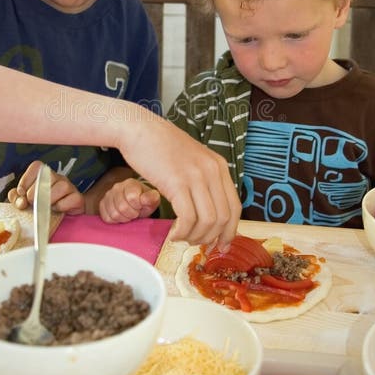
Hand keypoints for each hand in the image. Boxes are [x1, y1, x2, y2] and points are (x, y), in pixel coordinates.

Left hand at [7, 160, 84, 214]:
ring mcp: (69, 186)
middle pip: (47, 176)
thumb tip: (20, 201)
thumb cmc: (43, 206)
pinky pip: (70, 199)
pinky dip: (61, 207)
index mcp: (43, 174)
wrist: (66, 215)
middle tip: (32, 203)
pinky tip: (56, 210)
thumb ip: (17, 198)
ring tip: (44, 207)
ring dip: (49, 200)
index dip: (26, 179)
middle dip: (35, 193)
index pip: (36, 166)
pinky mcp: (77, 198)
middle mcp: (57, 177)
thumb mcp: (26, 201)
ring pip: (61, 186)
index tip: (21, 193)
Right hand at [98, 178, 160, 223]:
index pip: (131, 197)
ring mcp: (108, 195)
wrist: (136, 203)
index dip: (138, 206)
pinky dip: (115, 220)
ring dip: (123, 218)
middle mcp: (117, 187)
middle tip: (135, 212)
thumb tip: (144, 199)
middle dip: (131, 214)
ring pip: (113, 214)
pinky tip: (121, 216)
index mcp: (130, 183)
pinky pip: (106, 217)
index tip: (141, 206)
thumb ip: (151, 198)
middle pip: (122, 207)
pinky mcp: (102, 204)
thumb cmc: (145, 201)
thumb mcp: (153, 199)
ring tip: (129, 214)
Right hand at [118, 115, 240, 248]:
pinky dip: (182, 232)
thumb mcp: (192, 160)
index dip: (229, 231)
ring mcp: (196, 175)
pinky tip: (173, 233)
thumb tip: (207, 210)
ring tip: (180, 237)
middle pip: (223, 217)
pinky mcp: (177, 182)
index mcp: (219, 166)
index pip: (235, 207)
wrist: (139, 129)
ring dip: (194, 236)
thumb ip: (203, 180)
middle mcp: (212, 170)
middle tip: (195, 243)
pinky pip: (187, 217)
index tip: (220, 245)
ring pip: (207, 221)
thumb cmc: (160, 146)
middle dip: (211, 238)